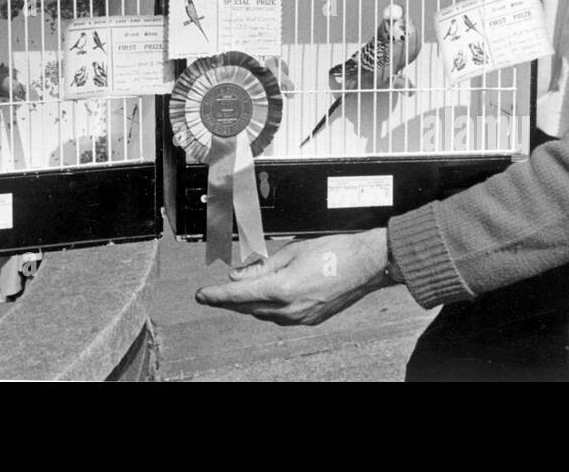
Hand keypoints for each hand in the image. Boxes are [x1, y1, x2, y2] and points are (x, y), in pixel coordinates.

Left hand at [195, 229, 393, 325]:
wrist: (367, 264)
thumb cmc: (334, 250)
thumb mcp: (291, 250)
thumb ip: (261, 265)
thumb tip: (238, 275)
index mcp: (283, 289)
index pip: (239, 295)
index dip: (216, 295)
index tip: (201, 296)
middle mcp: (290, 309)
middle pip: (248, 308)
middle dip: (230, 300)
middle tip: (214, 294)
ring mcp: (302, 317)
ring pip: (264, 314)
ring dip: (250, 303)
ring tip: (241, 290)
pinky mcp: (311, 319)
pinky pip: (281, 316)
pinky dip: (269, 306)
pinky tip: (267, 295)